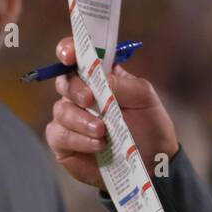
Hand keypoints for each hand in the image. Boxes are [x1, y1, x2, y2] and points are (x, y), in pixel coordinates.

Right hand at [45, 37, 178, 189]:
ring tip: (103, 132)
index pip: (77, 56)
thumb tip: (97, 75)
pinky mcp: (65, 142)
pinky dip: (78, 139)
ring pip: (61, 110)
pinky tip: (97, 145)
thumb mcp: (144, 97)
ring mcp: (70, 118)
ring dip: (81, 120)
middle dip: (75, 89)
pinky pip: (59, 135)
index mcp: (99, 77)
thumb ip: (122, 84)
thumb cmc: (149, 124)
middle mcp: (81, 94)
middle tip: (91, 101)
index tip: (69, 56)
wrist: (152, 161)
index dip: (68, 50)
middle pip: (64, 81)